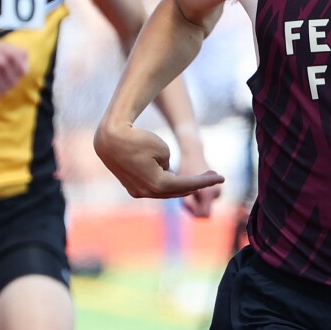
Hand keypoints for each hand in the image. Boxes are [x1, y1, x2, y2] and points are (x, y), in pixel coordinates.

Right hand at [94, 121, 224, 202]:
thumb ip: (168, 164)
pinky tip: (173, 178)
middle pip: (177, 191)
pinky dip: (164, 183)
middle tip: (212, 177)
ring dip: (178, 185)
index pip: (187, 184)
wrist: (109, 136)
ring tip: (195, 179)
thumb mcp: (162, 148)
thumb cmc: (137, 137)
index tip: (222, 178)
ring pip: (164, 190)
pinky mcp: (130, 187)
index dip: (206, 181)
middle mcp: (146, 193)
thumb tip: (164, 172)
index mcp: (158, 184)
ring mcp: (136, 192)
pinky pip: (152, 187)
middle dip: (196, 184)